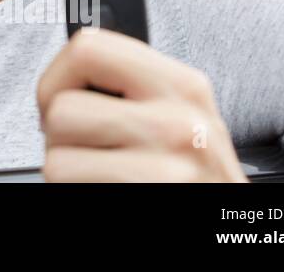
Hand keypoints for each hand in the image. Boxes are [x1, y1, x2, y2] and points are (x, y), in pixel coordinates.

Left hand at [36, 27, 247, 181]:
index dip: (57, 77)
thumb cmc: (191, 180)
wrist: (227, 237)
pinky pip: (65, 180)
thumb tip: (65, 71)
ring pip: (56, 151)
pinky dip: (72, 190)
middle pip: (62, 107)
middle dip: (58, 134)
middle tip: (84, 150)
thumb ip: (132, 87)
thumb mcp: (179, 117)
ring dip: (66, 167)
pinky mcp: (152, 192)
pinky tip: (107, 189)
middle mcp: (180, 121)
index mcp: (182, 86)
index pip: (88, 47)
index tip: (60, 99)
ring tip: (100, 174)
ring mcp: (167, 164)